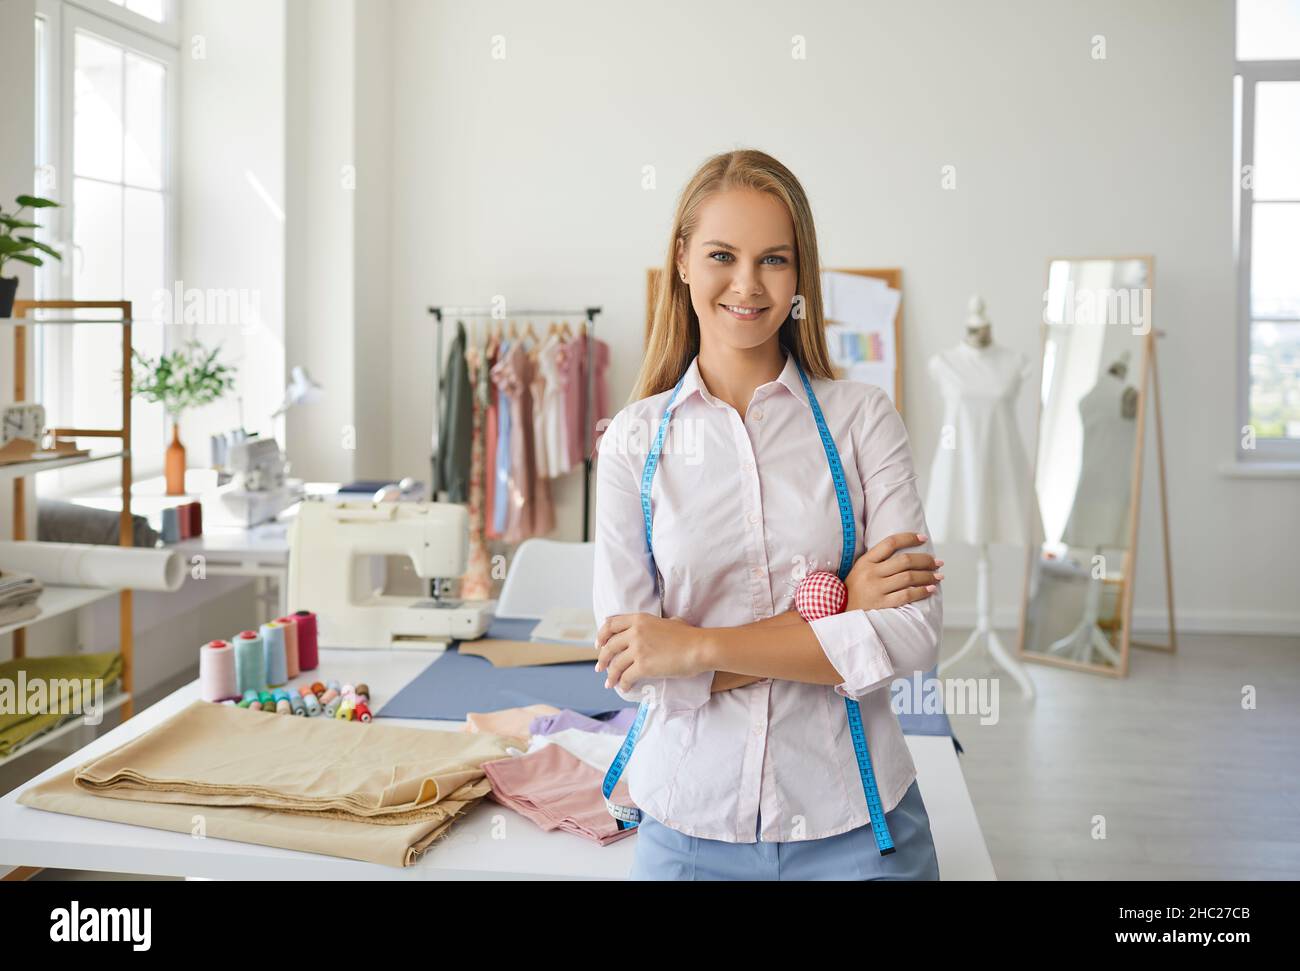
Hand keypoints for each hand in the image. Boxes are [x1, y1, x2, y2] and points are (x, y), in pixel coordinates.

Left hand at [594, 613, 708, 692]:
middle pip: (609, 646)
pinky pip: (626, 677)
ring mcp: (638, 649)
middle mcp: (634, 632)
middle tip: (600, 667)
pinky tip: (624, 687)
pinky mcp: (643, 666)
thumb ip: (660, 623)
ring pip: (615, 664)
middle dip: (603, 659)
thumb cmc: (690, 636)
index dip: (602, 635)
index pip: (611, 624)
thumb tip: (666, 623)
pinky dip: (622, 684)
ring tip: (609, 683)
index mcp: (639, 619)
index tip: (599, 645)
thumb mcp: (671, 621)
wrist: (699, 648)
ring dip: (610, 675)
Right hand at [844, 532, 942, 611]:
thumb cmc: (853, 592)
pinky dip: (922, 591)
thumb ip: (876, 562)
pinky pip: (907, 595)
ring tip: (938, 576)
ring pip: (909, 577)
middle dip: (925, 560)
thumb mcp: (858, 571)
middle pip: (904, 561)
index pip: (890, 543)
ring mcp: (876, 589)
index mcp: (865, 562)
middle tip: (937, 562)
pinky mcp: (882, 604)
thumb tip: (906, 555)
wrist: (839, 614)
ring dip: (927, 575)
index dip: (908, 538)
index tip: (922, 538)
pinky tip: (931, 589)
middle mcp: (870, 573)